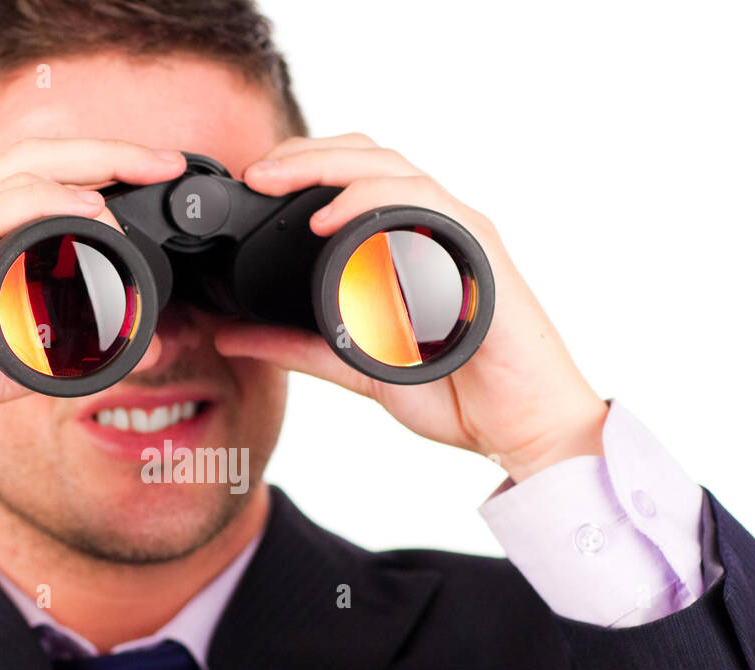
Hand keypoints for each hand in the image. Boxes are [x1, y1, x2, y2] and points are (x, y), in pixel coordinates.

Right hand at [0, 139, 186, 477]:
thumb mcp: (4, 364)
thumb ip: (56, 351)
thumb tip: (123, 352)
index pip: (35, 174)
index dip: (99, 165)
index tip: (156, 176)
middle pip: (35, 155)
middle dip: (110, 151)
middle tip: (167, 162)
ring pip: (18, 171)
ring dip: (90, 167)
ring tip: (143, 177)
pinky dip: (45, 203)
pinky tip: (90, 210)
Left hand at [217, 133, 607, 482]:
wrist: (523, 429)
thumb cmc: (461, 394)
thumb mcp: (356, 367)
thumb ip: (298, 348)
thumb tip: (231, 336)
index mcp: (413, 245)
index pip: (358, 178)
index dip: (306, 168)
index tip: (254, 183)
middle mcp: (440, 230)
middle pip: (371, 158)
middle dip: (307, 154)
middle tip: (257, 172)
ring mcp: (462, 237)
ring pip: (394, 169)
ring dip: (330, 166)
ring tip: (279, 181)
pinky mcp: (479, 255)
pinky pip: (425, 210)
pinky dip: (373, 204)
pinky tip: (330, 219)